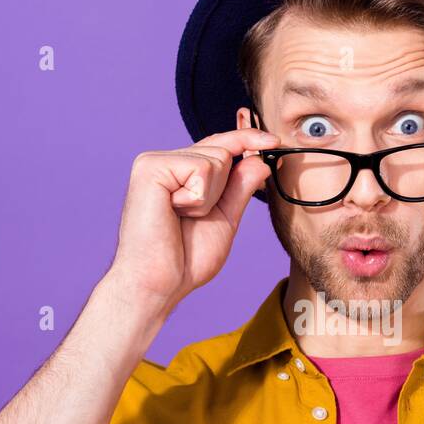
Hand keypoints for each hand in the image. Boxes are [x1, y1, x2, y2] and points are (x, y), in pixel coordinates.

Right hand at [110, 128, 276, 314]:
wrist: (159, 283)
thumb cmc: (185, 258)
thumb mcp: (224, 218)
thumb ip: (240, 188)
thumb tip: (260, 160)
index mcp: (179, 172)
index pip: (218, 146)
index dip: (246, 140)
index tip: (274, 140)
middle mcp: (164, 161)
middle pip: (222, 150)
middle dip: (222, 190)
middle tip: (195, 218)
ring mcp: (154, 161)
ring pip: (216, 158)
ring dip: (210, 198)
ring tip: (182, 217)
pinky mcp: (150, 167)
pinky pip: (201, 167)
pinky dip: (198, 198)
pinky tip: (175, 212)